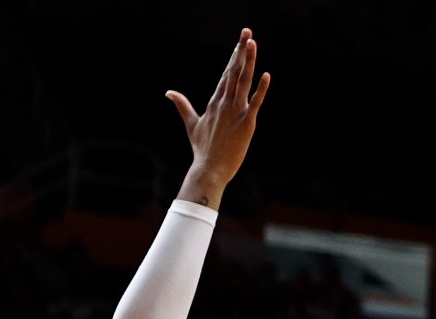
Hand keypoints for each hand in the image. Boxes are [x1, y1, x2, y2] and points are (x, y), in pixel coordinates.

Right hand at [168, 28, 270, 200]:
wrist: (209, 170)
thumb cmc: (202, 150)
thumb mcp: (191, 124)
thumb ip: (182, 106)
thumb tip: (168, 92)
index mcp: (214, 102)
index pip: (226, 74)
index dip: (234, 56)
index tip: (240, 41)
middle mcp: (224, 103)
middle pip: (234, 72)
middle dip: (240, 50)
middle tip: (247, 31)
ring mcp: (235, 112)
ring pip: (243, 82)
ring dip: (248, 61)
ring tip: (252, 43)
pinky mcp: (246, 124)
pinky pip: (255, 103)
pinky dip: (261, 89)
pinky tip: (266, 75)